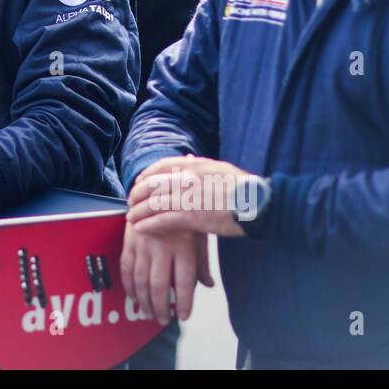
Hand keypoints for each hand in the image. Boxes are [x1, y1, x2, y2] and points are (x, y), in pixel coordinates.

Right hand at [119, 223, 214, 324]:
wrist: (158, 188)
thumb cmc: (184, 213)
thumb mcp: (199, 233)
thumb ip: (203, 261)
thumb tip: (208, 285)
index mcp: (184, 244)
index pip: (185, 282)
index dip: (184, 303)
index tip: (182, 317)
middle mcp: (162, 245)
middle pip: (160, 285)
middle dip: (161, 307)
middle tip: (163, 320)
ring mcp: (143, 243)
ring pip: (140, 280)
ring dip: (144, 301)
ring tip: (149, 314)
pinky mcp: (129, 240)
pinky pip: (126, 267)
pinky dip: (129, 286)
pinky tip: (134, 297)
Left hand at [126, 155, 249, 237]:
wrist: (257, 203)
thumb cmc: (243, 189)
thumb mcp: (219, 168)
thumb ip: (200, 166)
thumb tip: (188, 158)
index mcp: (194, 165)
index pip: (160, 166)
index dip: (146, 175)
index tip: (139, 182)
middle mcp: (187, 177)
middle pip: (152, 184)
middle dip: (137, 194)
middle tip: (131, 202)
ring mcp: (188, 197)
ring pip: (153, 203)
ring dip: (138, 211)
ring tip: (131, 218)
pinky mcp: (192, 217)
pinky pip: (162, 220)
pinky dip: (148, 225)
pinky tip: (140, 229)